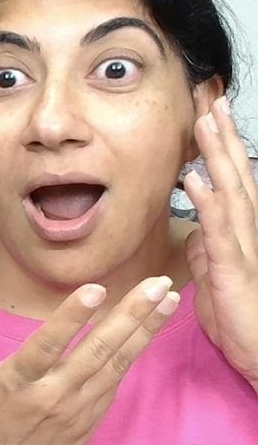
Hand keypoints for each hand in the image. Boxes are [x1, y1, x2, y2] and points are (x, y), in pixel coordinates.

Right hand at [0, 276, 179, 444]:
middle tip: (157, 285)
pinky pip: (114, 385)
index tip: (96, 289)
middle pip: (96, 352)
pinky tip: (149, 331)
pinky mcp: (88, 423)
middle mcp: (49, 397)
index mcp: (13, 385)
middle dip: (131, 316)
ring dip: (144, 331)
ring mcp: (74, 412)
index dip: (71, 318)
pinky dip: (133, 356)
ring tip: (169, 300)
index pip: (46, 346)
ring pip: (115, 366)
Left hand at [182, 96, 257, 389]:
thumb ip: (205, 241)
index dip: (218, 142)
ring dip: (216, 155)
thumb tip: (195, 217)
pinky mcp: (233, 267)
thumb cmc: (236, 311)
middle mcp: (246, 228)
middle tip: (208, 95)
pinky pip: (217, 230)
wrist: (257, 349)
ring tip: (204, 122)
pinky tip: (194, 178)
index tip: (205, 108)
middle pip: (234, 171)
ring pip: (231, 190)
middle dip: (221, 133)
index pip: (228, 175)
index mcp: (238, 227)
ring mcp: (242, 245)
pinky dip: (206, 202)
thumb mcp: (212, 269)